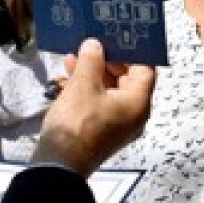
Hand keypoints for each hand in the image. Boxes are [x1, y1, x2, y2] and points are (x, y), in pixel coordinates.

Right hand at [31, 38, 155, 176]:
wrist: (58, 167)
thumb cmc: (77, 122)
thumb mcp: (83, 85)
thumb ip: (91, 60)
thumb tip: (95, 44)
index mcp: (138, 103)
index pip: (146, 69)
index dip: (132, 50)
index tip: (116, 35)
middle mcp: (134, 114)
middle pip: (127, 79)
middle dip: (107, 60)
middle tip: (91, 43)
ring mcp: (118, 124)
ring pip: (109, 90)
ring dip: (92, 72)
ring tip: (72, 57)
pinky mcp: (102, 130)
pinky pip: (99, 102)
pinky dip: (86, 89)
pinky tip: (66, 77)